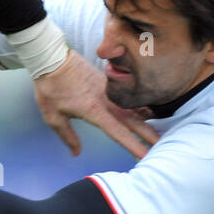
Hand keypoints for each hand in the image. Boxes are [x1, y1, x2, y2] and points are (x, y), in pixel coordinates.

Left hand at [33, 51, 159, 157]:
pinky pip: (127, 96)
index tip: (145, 156)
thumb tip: (76, 153)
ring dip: (147, 121)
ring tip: (160, 132)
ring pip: (133, 108)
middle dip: (149, 135)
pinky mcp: (108, 82)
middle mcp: (107, 101)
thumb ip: (67, 136)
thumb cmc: (50, 88)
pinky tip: (147, 111)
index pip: (118, 132)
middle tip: (163, 146)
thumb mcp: (52, 117)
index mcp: (94, 110)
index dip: (133, 146)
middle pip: (133, 121)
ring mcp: (110, 90)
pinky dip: (138, 105)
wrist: (52, 57)